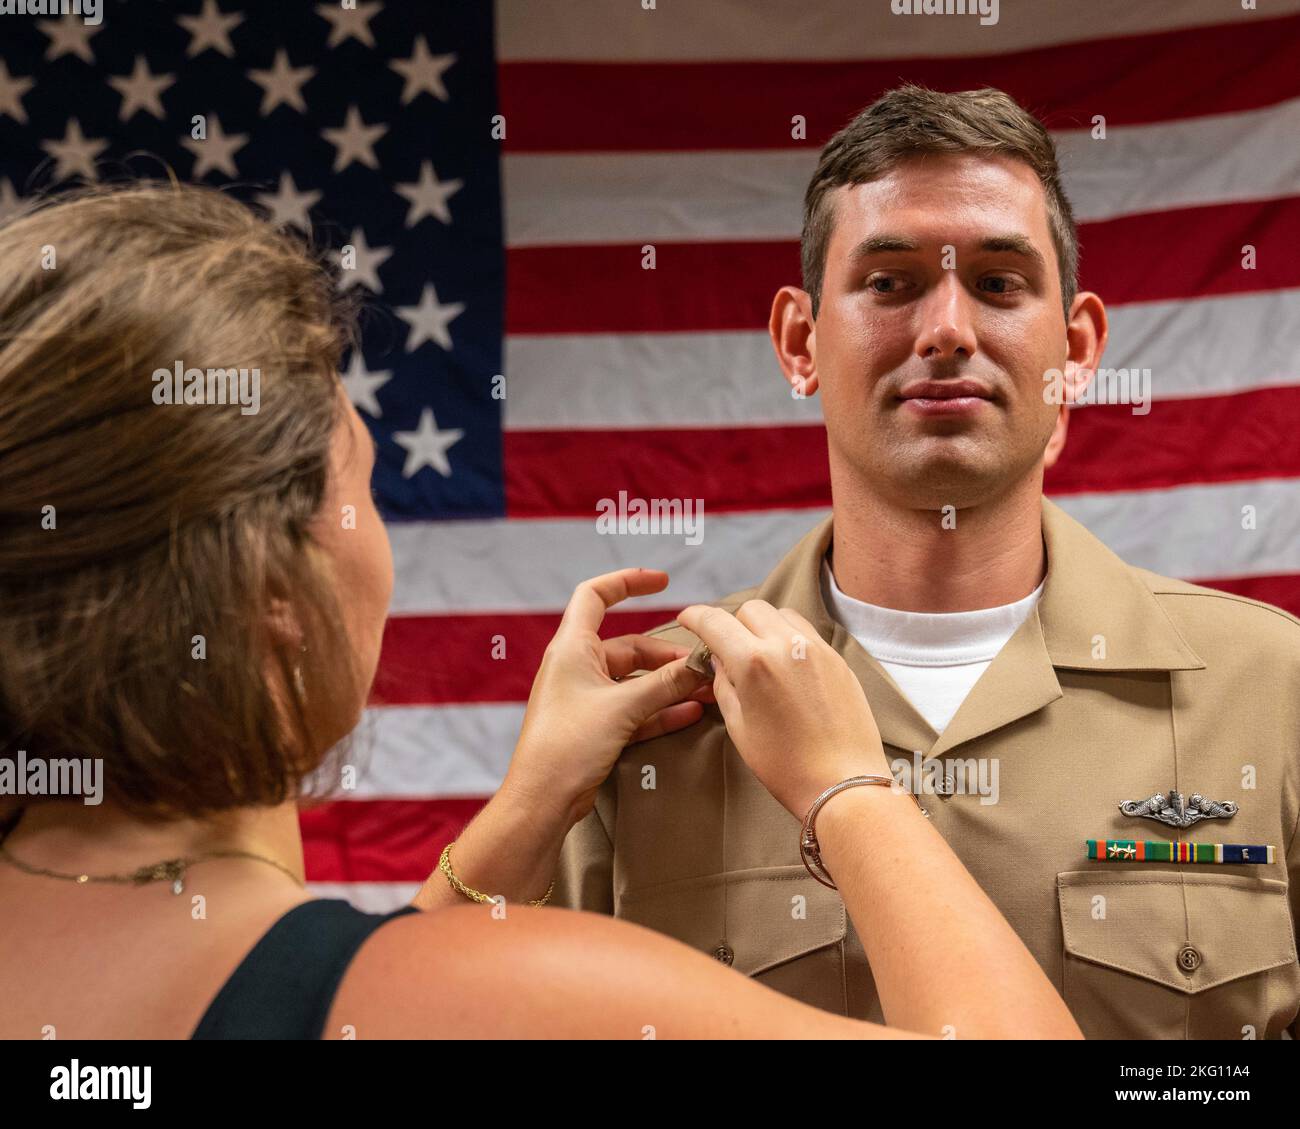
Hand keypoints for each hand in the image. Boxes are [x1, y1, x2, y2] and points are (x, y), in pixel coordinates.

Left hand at [506, 568, 713, 828]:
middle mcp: (577, 668)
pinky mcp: (595, 727)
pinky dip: (660, 710)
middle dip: (667, 656)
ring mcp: (586, 699)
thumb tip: (699, 666)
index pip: (596, 596)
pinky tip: (690, 712)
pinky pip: (634, 710)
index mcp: (572, 649)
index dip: (628, 582)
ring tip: (704, 690)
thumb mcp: (623, 708)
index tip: (662, 582)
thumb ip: (664, 684)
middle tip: (700, 667)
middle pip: (629, 647)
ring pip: (635, 681)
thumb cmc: (567, 746)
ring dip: (668, 685)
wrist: (542, 800)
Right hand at [676, 600, 889, 818]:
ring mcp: (817, 648)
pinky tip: (786, 664)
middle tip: (727, 648)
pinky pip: (806, 631)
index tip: (688, 619)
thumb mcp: (738, 727)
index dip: (695, 616)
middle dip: (732, 623)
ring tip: (760, 654)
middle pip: (750, 609)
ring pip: (781, 614)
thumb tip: (719, 661)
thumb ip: (724, 685)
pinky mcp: (837, 658)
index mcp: (753, 662)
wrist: (842, 782)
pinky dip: (789, 637)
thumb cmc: (785, 764)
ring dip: (763, 626)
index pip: (715, 621)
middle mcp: (786, 644)